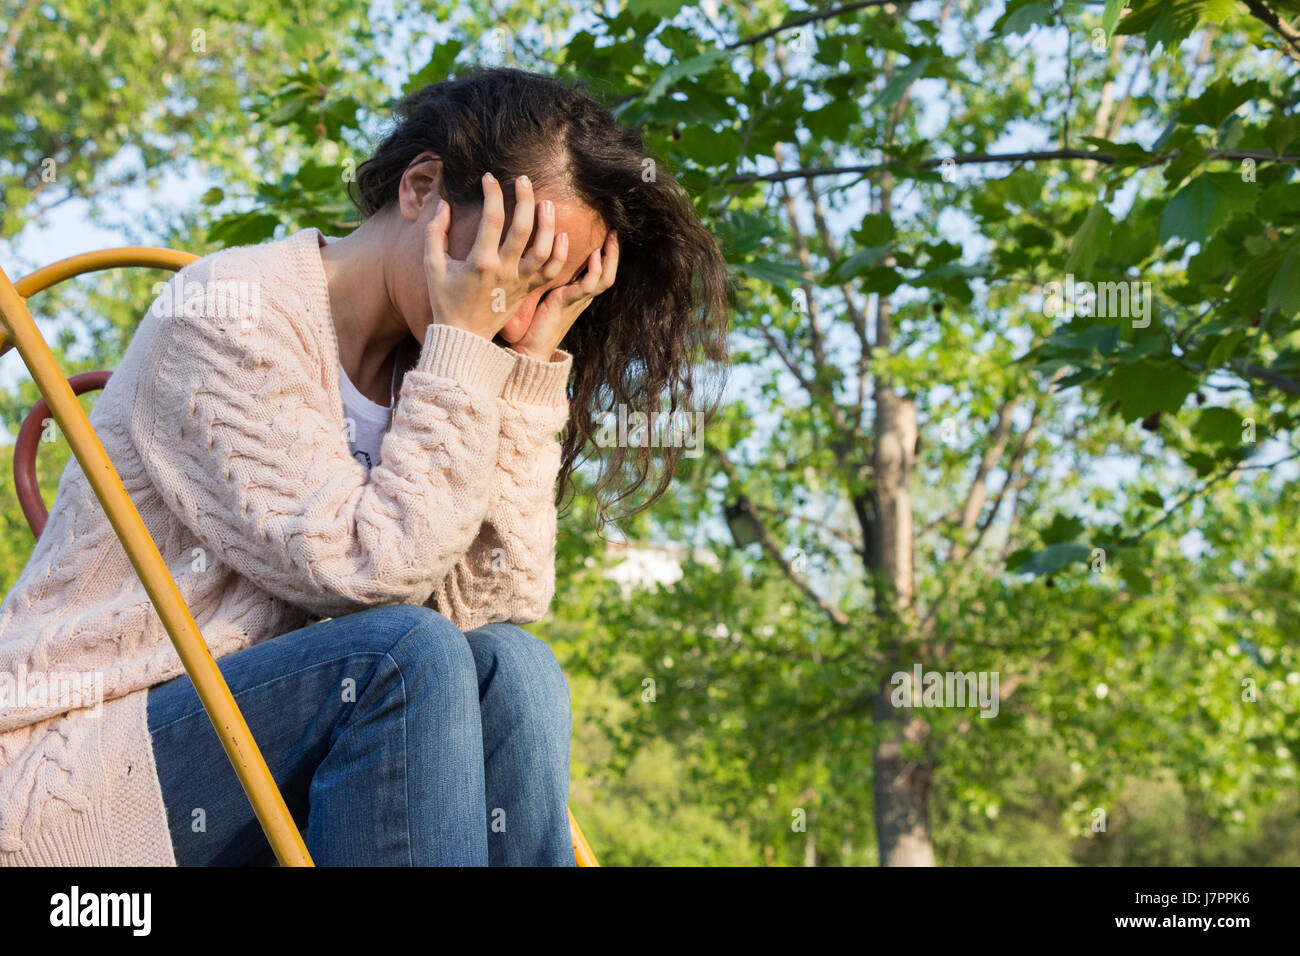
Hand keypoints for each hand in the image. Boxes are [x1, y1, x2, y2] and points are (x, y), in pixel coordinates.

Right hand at [424, 172, 569, 340]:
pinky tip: (560, 234)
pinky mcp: (528, 291)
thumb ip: (435, 233)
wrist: (464, 337)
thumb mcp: (432, 266)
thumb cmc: (445, 300)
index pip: (491, 218)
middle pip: (522, 228)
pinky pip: (551, 271)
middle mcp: (503, 271)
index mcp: (479, 262)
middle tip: (523, 179)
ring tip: (545, 202)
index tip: (489, 178)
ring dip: (548, 223)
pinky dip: (559, 252)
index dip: (492, 193)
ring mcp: (519, 282)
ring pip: (543, 249)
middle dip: (525, 199)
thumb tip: (444, 205)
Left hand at [502, 229, 619, 361]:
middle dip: (614, 252)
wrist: (527, 348)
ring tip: (609, 238)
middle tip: (614, 231)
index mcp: (577, 294)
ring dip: (610, 257)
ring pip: (605, 279)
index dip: (606, 254)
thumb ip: (543, 275)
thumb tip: (534, 251)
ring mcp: (577, 301)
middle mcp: (581, 297)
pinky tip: (594, 254)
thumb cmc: (529, 322)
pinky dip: (595, 270)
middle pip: (609, 274)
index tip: (606, 233)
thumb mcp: (539, 292)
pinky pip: (589, 285)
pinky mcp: (568, 303)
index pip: (600, 272)